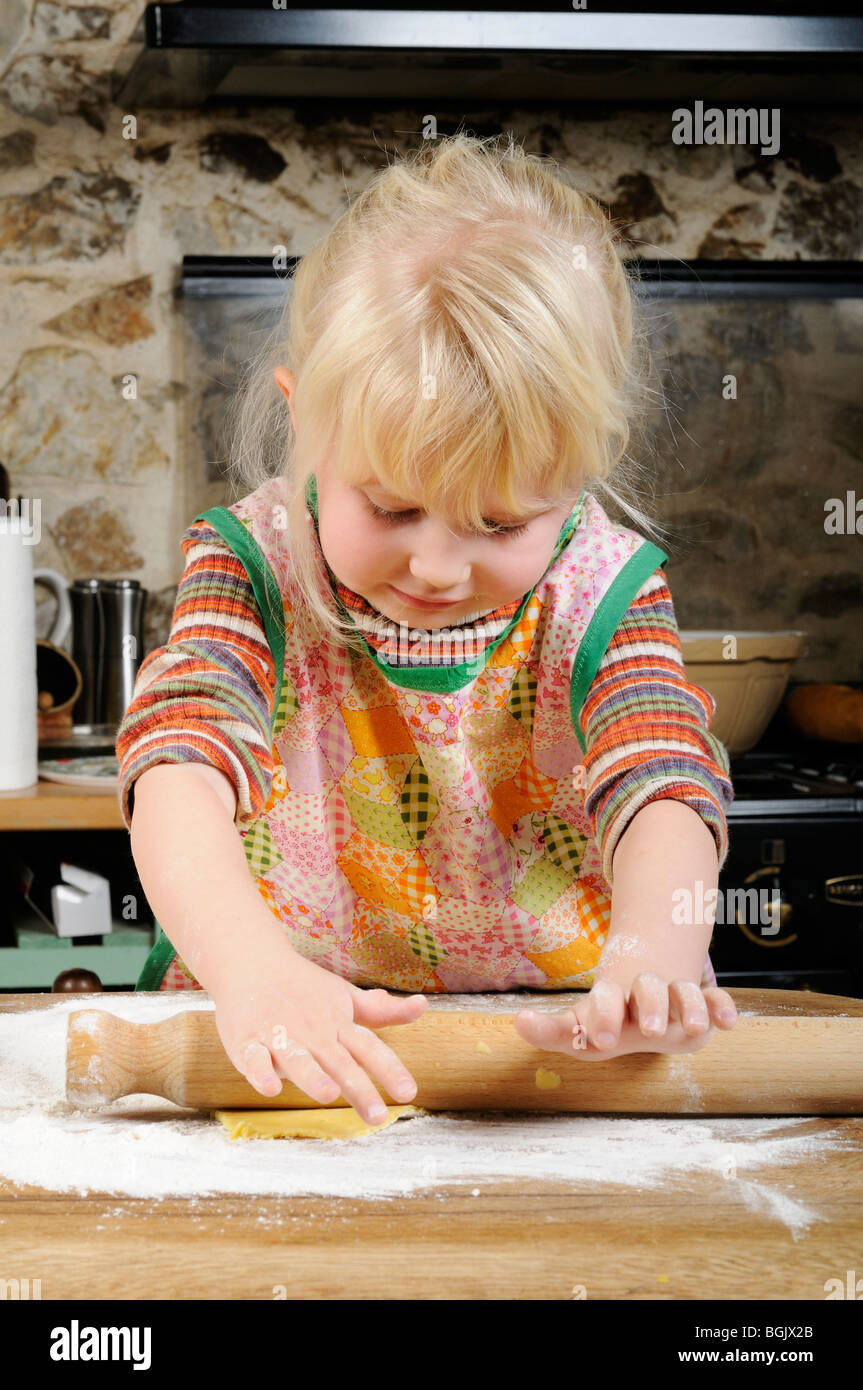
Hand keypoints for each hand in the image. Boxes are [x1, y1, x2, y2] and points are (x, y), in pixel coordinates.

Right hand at [213, 947, 427, 1124]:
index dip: (389, 1070)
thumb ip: (380, 1010)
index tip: (408, 1093)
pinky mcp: (247, 1039)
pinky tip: (270, 1087)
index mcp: (338, 1024)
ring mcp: (279, 1035)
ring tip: (330, 1095)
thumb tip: (423, 1006)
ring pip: (298, 1059)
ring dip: (313, 1076)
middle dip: (359, 1088)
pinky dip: (261, 1072)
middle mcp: (313, 1031)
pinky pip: (254, 1057)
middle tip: (378, 1115)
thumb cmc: (303, 986)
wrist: (250, 960)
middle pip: (339, 1062)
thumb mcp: (344, 996)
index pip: (369, 1048)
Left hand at [513, 972, 737, 1058]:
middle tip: (647, 1030)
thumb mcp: (582, 1028)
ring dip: (688, 1005)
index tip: (601, 1039)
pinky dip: (721, 1006)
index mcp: (614, 994)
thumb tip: (518, 1022)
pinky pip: (715, 998)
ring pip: (684, 992)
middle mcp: (645, 990)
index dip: (604, 1014)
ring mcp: (675, 994)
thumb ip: (552, 1030)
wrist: (652, 997)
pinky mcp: (703, 1002)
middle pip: (648, 988)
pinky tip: (727, 1022)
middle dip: (649, 1005)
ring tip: (691, 1028)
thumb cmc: (612, 1020)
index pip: (606, 997)